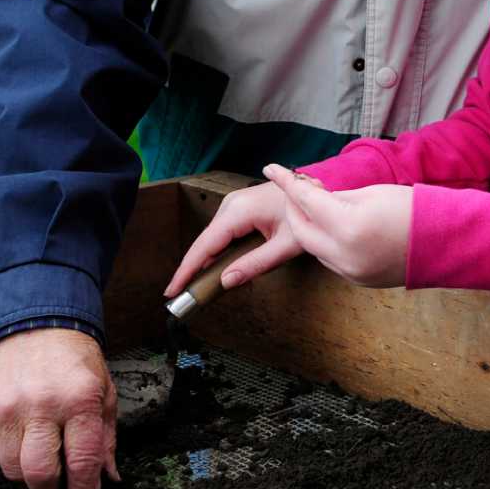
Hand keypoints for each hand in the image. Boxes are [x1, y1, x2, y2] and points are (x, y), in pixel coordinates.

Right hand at [0, 328, 120, 488]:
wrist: (36, 325)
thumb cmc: (75, 362)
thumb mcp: (104, 392)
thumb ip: (105, 438)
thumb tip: (108, 478)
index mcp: (79, 401)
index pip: (81, 463)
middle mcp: (41, 405)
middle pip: (40, 474)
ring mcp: (8, 408)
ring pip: (12, 469)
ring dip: (28, 477)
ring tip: (41, 465)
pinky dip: (8, 458)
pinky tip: (22, 445)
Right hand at [168, 179, 305, 295]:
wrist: (316, 192)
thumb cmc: (308, 214)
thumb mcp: (285, 245)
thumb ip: (256, 264)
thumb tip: (227, 281)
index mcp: (239, 211)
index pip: (204, 246)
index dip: (186, 271)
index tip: (172, 290)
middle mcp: (231, 205)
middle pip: (205, 243)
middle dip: (193, 270)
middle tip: (184, 296)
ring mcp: (234, 205)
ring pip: (212, 239)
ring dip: (206, 262)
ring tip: (198, 287)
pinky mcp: (239, 209)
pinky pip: (222, 234)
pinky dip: (218, 253)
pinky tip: (218, 269)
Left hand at [263, 163, 411, 287]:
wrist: (446, 241)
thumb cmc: (413, 209)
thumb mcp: (370, 194)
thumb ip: (335, 199)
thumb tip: (313, 199)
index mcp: (348, 226)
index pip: (306, 200)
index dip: (287, 182)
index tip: (271, 168)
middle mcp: (345, 254)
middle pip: (301, 230)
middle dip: (294, 208)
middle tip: (298, 190)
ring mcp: (351, 272)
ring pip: (313, 247)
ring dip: (310, 226)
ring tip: (319, 207)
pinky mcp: (358, 280)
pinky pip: (330, 259)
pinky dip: (326, 242)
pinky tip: (336, 228)